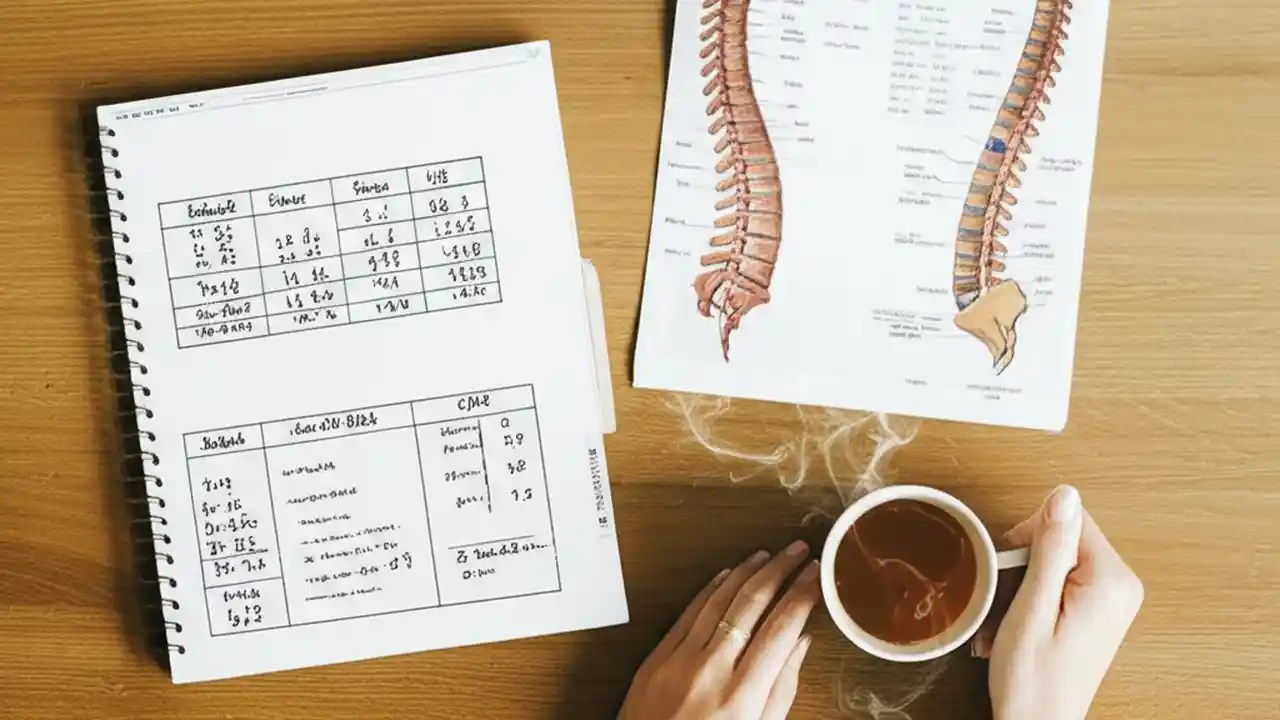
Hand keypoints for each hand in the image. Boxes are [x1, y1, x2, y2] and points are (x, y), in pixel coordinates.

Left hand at [619, 541, 820, 719]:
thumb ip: (781, 688)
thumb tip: (800, 642)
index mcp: (743, 696)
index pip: (781, 627)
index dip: (802, 594)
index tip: (816, 575)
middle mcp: (711, 672)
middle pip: (751, 604)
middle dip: (779, 571)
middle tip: (798, 551)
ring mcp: (678, 661)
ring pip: (718, 600)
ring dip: (747, 571)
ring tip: (769, 555)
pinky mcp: (655, 658)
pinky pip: (688, 612)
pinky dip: (711, 588)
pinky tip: (728, 574)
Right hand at [977, 485, 1143, 719]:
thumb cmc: (1032, 679)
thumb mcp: (1032, 606)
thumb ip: (1052, 548)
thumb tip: (1065, 494)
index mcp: (1112, 581)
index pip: (1071, 518)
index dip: (1032, 535)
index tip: (1013, 568)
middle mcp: (1121, 587)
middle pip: (1066, 537)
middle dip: (1028, 560)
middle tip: (1010, 596)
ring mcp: (1112, 600)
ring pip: (1060, 558)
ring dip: (1027, 580)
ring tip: (1012, 615)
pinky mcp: (1099, 611)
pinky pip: (1064, 579)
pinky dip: (1036, 594)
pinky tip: (1022, 620)